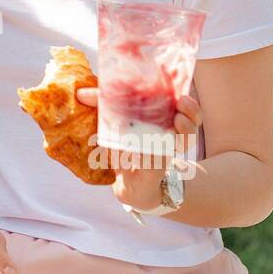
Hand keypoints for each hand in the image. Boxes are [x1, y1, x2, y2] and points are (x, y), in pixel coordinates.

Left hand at [76, 86, 202, 212]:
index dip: (189, 99)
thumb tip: (80, 92)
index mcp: (165, 118)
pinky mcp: (158, 167)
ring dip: (185, 129)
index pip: (184, 105)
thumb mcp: (112, 121)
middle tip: (182, 101)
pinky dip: (159, 152)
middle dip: (192, 110)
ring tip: (178, 121)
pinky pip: (163, 159)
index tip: (183, 90)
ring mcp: (168, 151)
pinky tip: (154, 147)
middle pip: (192, 119)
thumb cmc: (124, 147)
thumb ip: (100, 103)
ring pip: (186, 138)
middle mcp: (172, 134)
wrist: (127, 183)